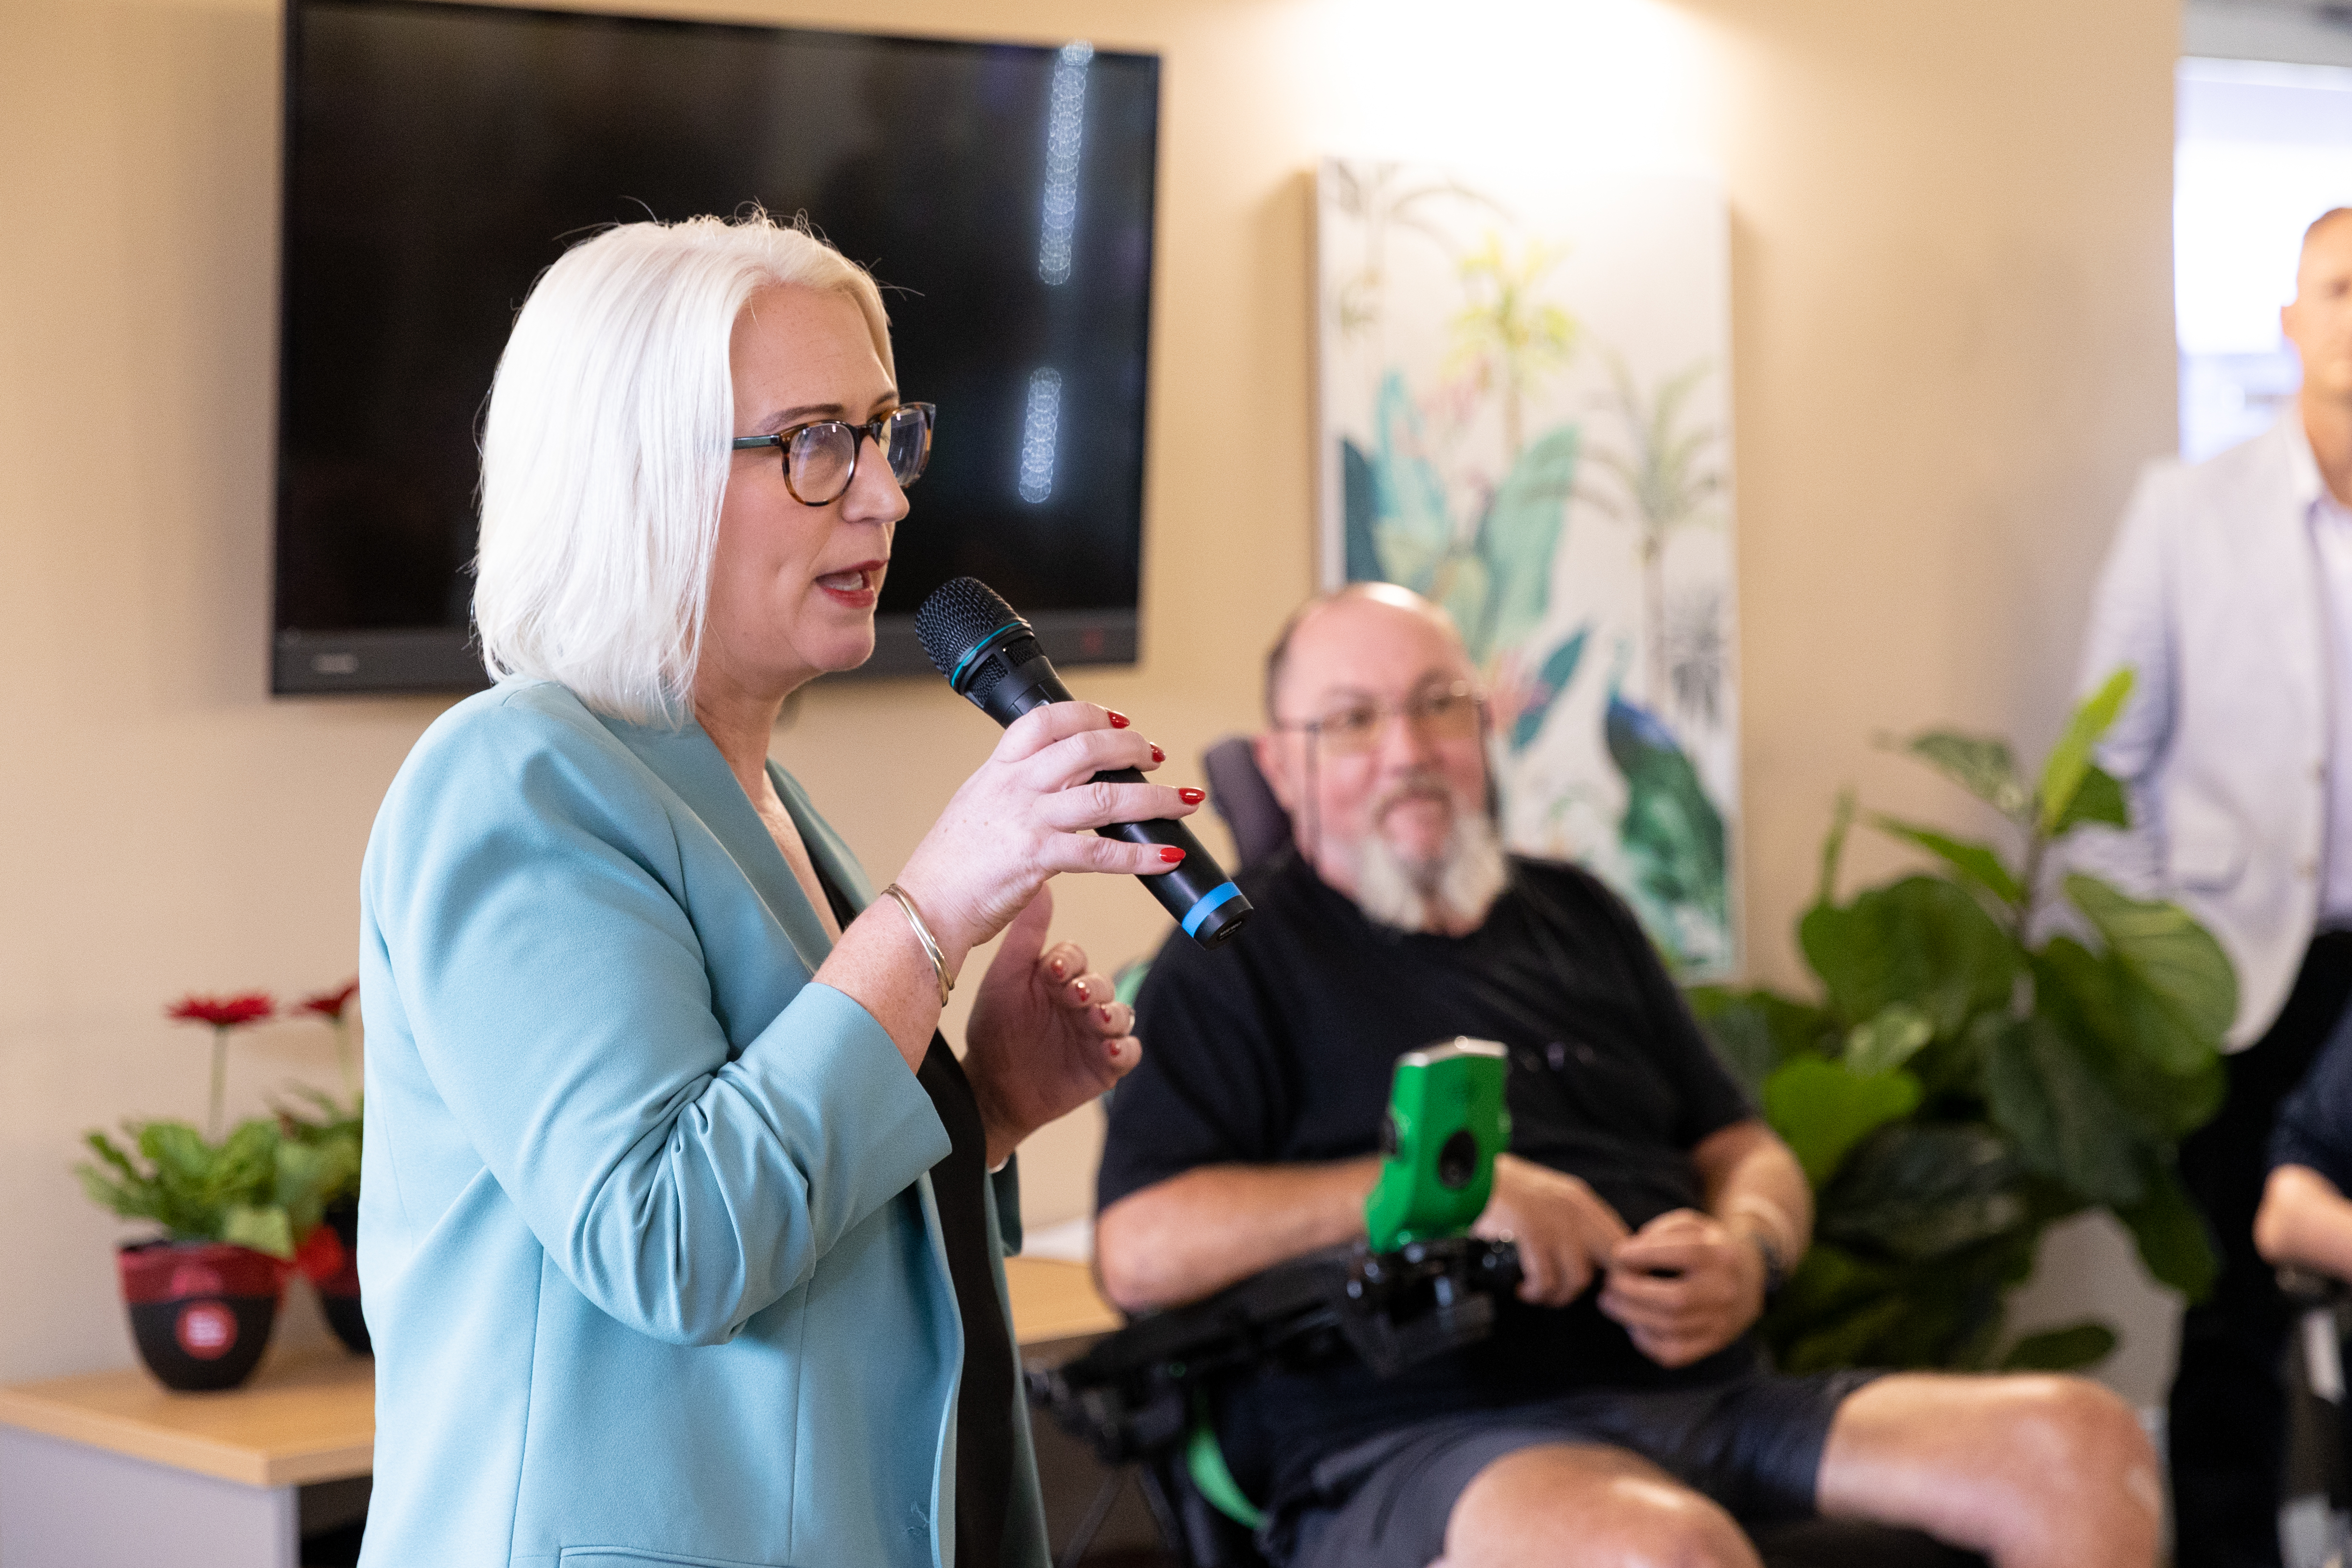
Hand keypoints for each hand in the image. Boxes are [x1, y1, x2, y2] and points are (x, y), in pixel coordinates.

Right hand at [894, 702, 1201, 963]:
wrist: (926, 906)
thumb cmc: (950, 866)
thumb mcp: (977, 809)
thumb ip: (1015, 792)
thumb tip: (1058, 791)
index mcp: (998, 770)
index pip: (1046, 721)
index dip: (1089, 713)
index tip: (1119, 721)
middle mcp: (1015, 787)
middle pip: (1086, 748)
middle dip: (1132, 748)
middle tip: (1157, 756)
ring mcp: (1028, 820)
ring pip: (1106, 796)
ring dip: (1156, 798)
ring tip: (1184, 799)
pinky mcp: (1039, 858)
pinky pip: (1103, 851)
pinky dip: (1142, 854)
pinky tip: (1166, 855)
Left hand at [962, 887, 1139, 1166]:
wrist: (990, 1087)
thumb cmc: (996, 1028)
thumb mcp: (1006, 979)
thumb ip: (1026, 937)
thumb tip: (1039, 888)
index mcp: (1058, 977)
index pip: (1075, 957)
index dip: (1067, 961)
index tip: (1052, 968)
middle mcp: (1082, 1001)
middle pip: (1102, 983)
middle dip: (1091, 987)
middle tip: (1075, 994)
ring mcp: (1096, 1033)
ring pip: (1121, 1014)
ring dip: (1112, 1014)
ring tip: (1096, 1018)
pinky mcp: (1105, 1065)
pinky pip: (1128, 1053)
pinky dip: (1123, 1049)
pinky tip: (1108, 1048)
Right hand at [1471, 1154, 1628, 1306]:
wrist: (1468, 1174)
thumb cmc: (1500, 1189)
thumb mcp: (1545, 1196)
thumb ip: (1570, 1221)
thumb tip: (1587, 1258)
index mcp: (1580, 1200)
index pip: (1622, 1240)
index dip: (1622, 1268)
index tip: (1609, 1285)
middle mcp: (1575, 1210)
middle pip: (1613, 1261)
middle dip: (1605, 1287)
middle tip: (1580, 1293)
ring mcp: (1555, 1222)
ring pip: (1578, 1279)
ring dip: (1558, 1295)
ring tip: (1538, 1293)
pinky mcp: (1532, 1234)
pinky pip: (1546, 1280)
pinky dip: (1535, 1292)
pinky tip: (1523, 1289)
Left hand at [1599, 1209, 1767, 1367]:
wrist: (1747, 1281)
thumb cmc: (1706, 1247)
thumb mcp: (1692, 1225)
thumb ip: (1662, 1231)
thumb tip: (1629, 1255)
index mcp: (1722, 1256)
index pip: (1685, 1254)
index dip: (1645, 1254)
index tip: (1619, 1254)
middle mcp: (1725, 1291)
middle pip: (1675, 1299)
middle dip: (1632, 1292)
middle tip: (1608, 1284)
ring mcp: (1721, 1322)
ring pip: (1671, 1327)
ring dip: (1631, 1316)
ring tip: (1609, 1302)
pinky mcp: (1713, 1343)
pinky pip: (1674, 1352)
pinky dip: (1646, 1341)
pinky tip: (1632, 1324)